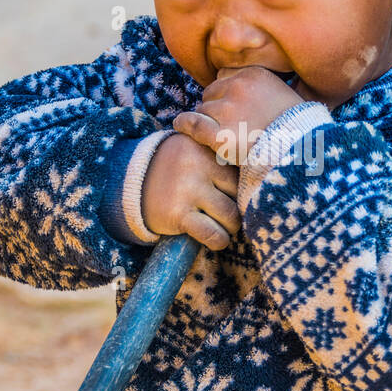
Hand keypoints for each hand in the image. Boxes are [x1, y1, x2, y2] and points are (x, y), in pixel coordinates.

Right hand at [140, 132, 240, 250]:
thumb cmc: (174, 170)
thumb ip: (221, 159)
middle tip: (229, 214)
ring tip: (223, 227)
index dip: (242, 188)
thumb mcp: (194, 152)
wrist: (130, 183)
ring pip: (231, 216)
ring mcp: (188, 190)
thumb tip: (261, 176)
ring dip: (231, 227)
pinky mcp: (179, 214)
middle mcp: (199, 166)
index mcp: (206, 149)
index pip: (241, 172)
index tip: (236, 195)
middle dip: (238, 208)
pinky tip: (215, 239)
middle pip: (239, 194)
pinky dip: (219, 241)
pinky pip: (212, 234)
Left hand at [172, 66, 297, 164]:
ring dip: (209, 122)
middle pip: (211, 93)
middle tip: (230, 126)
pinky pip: (192, 124)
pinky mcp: (220, 135)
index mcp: (255, 74)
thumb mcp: (287, 97)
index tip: (232, 108)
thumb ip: (264, 89)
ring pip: (203, 110)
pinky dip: (184, 125)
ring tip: (226, 137)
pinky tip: (180, 125)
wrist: (302, 156)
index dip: (226, 94)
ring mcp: (228, 110)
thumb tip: (245, 91)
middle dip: (216, 108)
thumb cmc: (299, 132)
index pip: (225, 77)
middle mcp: (239, 86)